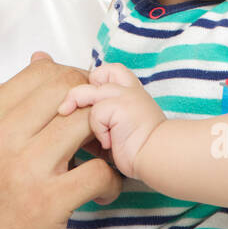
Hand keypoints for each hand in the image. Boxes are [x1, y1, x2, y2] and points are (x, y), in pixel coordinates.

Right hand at [0, 51, 121, 228]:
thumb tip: (26, 74)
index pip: (37, 74)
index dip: (70, 82)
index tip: (79, 103)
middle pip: (65, 90)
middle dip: (91, 102)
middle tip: (98, 126)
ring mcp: (22, 172)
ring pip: (85, 123)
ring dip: (104, 138)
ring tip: (103, 157)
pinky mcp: (48, 205)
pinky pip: (99, 171)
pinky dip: (111, 179)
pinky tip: (103, 192)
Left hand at [57, 62, 165, 180]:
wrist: (162, 157)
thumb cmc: (143, 151)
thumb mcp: (119, 130)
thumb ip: (102, 122)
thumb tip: (74, 126)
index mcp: (132, 91)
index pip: (108, 71)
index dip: (93, 81)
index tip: (83, 102)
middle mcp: (128, 89)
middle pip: (94, 75)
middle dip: (76, 93)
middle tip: (65, 109)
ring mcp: (125, 95)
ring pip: (86, 92)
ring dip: (78, 109)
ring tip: (84, 128)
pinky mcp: (120, 106)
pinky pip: (95, 113)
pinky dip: (98, 130)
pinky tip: (108, 144)